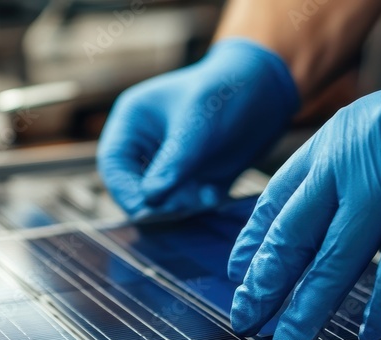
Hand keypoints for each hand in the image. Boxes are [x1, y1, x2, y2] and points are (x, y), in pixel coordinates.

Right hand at [97, 39, 298, 217]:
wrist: (267, 91)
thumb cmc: (226, 92)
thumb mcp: (198, 123)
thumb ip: (175, 161)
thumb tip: (151, 197)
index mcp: (133, 122)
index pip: (112, 164)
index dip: (124, 190)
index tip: (148, 206)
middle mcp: (146, 146)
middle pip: (132, 188)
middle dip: (156, 202)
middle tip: (182, 205)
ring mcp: (169, 165)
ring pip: (159, 202)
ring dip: (179, 206)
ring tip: (204, 195)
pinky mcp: (192, 180)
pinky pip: (184, 205)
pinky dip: (196, 206)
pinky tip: (213, 194)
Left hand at [228, 26, 380, 339]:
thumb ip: (357, 169)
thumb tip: (333, 218)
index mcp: (341, 135)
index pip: (277, 196)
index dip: (253, 242)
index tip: (238, 274)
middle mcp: (354, 155)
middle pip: (293, 232)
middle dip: (264, 284)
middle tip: (246, 319)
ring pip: (333, 259)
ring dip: (306, 308)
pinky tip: (368, 332)